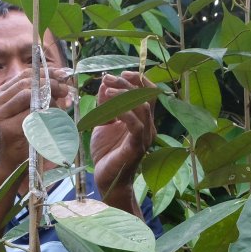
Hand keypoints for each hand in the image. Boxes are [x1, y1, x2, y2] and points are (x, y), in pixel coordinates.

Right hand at [0, 66, 73, 176]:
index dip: (46, 72)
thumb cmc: (24, 137)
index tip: (63, 76)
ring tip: (61, 104)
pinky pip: (31, 114)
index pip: (25, 75)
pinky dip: (46, 114)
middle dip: (50, 84)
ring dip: (49, 98)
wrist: (12, 164)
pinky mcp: (6, 128)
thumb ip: (42, 97)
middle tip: (66, 90)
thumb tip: (63, 83)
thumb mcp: (31, 112)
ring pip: (29, 95)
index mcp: (0, 95)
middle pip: (27, 82)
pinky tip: (55, 118)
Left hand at [89, 71, 155, 204]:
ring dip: (124, 95)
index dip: (137, 80)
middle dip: (127, 83)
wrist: (106, 178)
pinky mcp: (137, 147)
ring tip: (106, 90)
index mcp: (142, 119)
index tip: (120, 73)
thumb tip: (104, 84)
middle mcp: (148, 126)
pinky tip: (110, 108)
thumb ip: (104, 104)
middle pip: (145, 96)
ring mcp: (145, 137)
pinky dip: (125, 113)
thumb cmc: (106, 152)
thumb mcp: (103, 122)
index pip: (148, 93)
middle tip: (108, 78)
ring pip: (142, 108)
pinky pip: (136, 125)